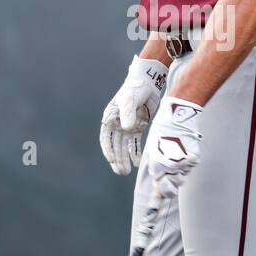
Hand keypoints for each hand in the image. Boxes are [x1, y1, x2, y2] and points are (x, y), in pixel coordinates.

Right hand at [100, 55, 166, 175]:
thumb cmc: (135, 89)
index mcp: (110, 118)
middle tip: (121, 172)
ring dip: (125, 158)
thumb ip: (128, 114)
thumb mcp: (130, 100)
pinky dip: (135, 152)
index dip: (108, 150)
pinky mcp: (138, 127)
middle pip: (116, 145)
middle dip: (117, 159)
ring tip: (126, 171)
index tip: (111, 160)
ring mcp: (127, 126)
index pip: (106, 138)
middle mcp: (117, 124)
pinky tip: (137, 162)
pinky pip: (135, 143)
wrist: (148, 83)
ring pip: (124, 146)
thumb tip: (126, 129)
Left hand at [148, 95, 203, 198]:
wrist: (178, 115)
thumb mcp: (153, 151)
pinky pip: (189, 167)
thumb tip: (159, 186)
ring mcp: (185, 163)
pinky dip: (185, 163)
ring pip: (182, 176)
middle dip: (170, 182)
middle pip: (173, 186)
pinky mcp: (194, 158)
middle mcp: (172, 167)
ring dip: (178, 171)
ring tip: (174, 152)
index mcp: (158, 166)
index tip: (152, 216)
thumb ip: (156, 170)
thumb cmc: (162, 132)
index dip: (159, 201)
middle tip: (167, 167)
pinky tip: (182, 150)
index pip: (163, 191)